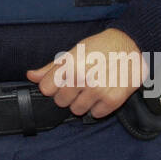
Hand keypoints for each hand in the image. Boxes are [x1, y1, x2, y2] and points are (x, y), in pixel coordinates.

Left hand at [27, 28, 144, 118]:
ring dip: (81, 102)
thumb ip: (51, 67)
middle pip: (60, 102)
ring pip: (76, 110)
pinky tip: (102, 94)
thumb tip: (30, 76)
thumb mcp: (72, 52)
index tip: (61, 82)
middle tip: (78, 84)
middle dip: (67, 94)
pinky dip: (97, 107)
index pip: (46, 89)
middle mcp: (83, 79)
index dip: (52, 86)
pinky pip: (96, 114)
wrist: (130, 45)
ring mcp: (98, 91)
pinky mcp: (113, 100)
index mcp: (70, 65)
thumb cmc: (99, 47)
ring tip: (90, 88)